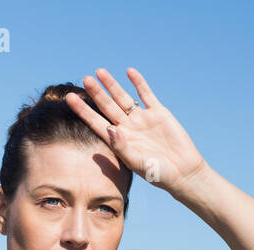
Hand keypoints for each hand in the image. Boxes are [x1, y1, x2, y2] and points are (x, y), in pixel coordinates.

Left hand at [66, 67, 206, 193]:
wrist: (183, 171)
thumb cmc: (157, 173)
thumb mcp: (137, 162)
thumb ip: (122, 147)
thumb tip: (110, 129)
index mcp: (118, 141)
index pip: (96, 122)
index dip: (83, 110)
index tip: (70, 98)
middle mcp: (127, 128)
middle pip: (107, 107)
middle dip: (96, 93)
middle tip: (85, 79)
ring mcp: (142, 119)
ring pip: (123, 98)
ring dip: (112, 85)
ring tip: (100, 72)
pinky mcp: (158, 113)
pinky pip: (146, 95)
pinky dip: (138, 83)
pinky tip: (129, 72)